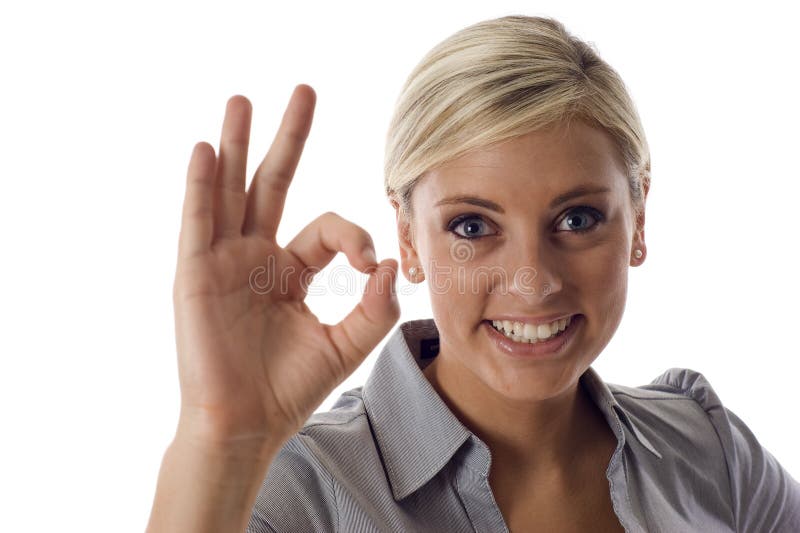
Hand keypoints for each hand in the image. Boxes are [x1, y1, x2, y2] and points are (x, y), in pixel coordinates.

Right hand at [172, 86, 399, 454]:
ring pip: (231, 192)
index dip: (355, 238)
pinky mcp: (195, 276)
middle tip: (305, 91)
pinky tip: (207, 150)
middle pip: (272, 185)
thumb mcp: (347, 344)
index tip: (370, 265)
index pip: (326, 230)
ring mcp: (222, 262)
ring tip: (242, 100)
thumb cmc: (291, 388)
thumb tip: (393, 264)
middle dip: (288, 140)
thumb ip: (377, 307)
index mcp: (290, 271)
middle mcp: (255, 257)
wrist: (247, 425)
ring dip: (237, 145)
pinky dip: (202, 187)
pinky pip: (198, 223)